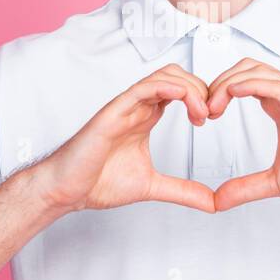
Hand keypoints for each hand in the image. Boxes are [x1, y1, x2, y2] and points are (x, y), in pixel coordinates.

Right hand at [38, 64, 215, 213]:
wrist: (67, 190)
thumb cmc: (98, 182)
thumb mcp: (153, 186)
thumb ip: (183, 191)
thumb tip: (212, 203)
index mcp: (146, 117)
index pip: (180, 90)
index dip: (201, 97)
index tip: (211, 118)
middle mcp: (137, 107)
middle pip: (176, 76)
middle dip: (201, 88)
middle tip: (210, 114)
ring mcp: (125, 107)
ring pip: (163, 76)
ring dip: (189, 87)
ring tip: (200, 112)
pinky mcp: (113, 112)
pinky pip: (142, 88)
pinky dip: (167, 87)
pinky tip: (182, 99)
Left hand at [205, 58, 279, 210]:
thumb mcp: (276, 181)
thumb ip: (246, 187)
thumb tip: (218, 200)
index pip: (244, 81)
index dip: (218, 92)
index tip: (203, 116)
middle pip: (245, 69)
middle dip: (218, 83)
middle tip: (202, 110)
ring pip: (257, 72)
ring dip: (228, 84)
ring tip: (211, 107)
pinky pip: (276, 86)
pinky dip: (251, 85)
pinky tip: (233, 93)